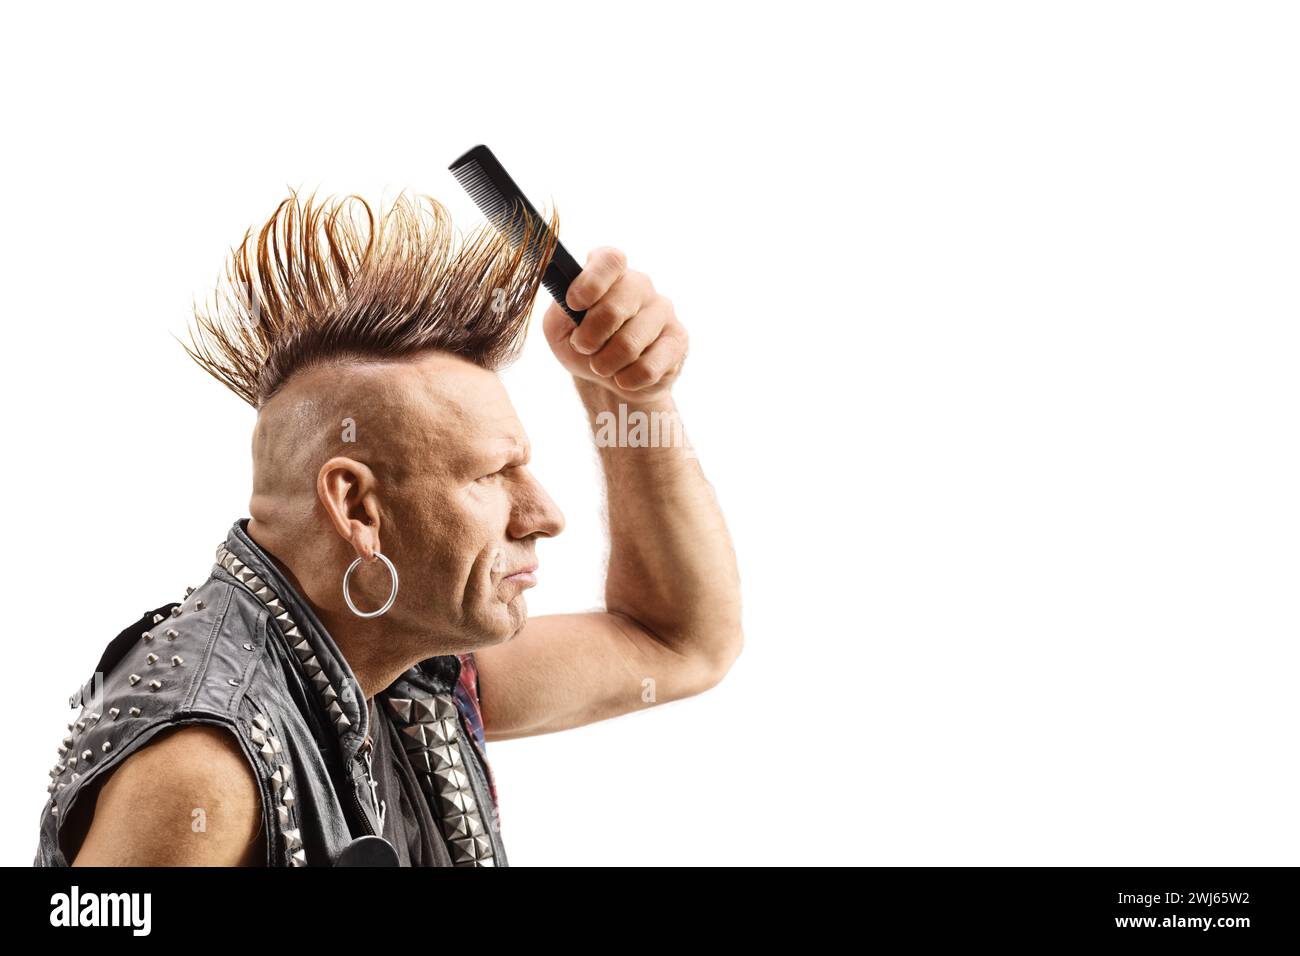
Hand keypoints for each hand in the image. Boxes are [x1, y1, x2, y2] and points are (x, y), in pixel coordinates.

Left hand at [542, 247, 687, 402]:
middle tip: (583, 348)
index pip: (609, 260)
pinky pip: (648, 368)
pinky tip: (625, 376)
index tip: (574, 304)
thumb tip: (569, 303)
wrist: (612, 380)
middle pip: (613, 308)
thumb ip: (560, 312)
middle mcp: (639, 285)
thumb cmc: (585, 346)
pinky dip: (627, 379)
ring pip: (629, 344)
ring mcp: (662, 311)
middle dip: (590, 337)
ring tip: (602, 366)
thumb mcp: (560, 329)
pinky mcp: (677, 340)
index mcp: (610, 274)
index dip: (591, 281)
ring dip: (606, 363)